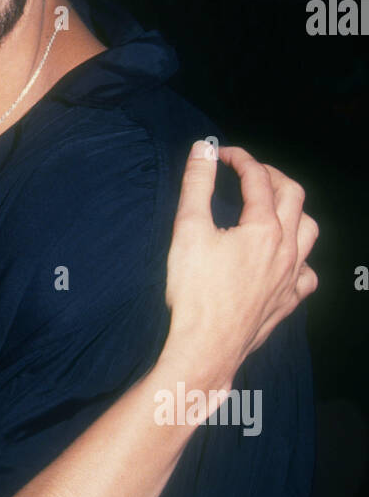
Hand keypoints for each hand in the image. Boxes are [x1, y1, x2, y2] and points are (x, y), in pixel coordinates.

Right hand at [163, 141, 317, 393]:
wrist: (206, 347)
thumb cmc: (195, 291)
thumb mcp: (187, 230)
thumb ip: (196, 184)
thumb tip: (203, 149)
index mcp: (264, 228)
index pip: (257, 179)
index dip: (240, 159)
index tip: (220, 154)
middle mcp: (286, 249)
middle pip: (293, 196)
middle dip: (272, 176)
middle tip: (248, 172)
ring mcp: (291, 277)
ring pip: (309, 232)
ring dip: (294, 212)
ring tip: (273, 208)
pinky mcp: (287, 302)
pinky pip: (307, 274)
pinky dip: (300, 258)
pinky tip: (284, 260)